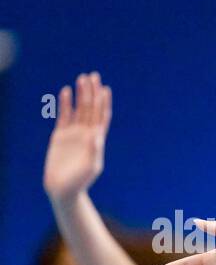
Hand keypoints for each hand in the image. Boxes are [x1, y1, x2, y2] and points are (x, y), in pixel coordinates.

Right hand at [44, 72, 111, 201]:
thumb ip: (94, 151)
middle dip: (92, 93)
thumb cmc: (80, 181)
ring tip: (81, 79)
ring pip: (78, 109)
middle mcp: (86, 134)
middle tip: (93, 76)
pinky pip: (63, 116)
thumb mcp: (91, 166)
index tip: (105, 89)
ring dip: (80, 94)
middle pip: (91, 109)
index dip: (104, 103)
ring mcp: (73, 134)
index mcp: (97, 140)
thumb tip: (97, 135)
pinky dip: (65, 104)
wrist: (62, 188)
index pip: (102, 117)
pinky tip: (66, 92)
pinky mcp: (60, 136)